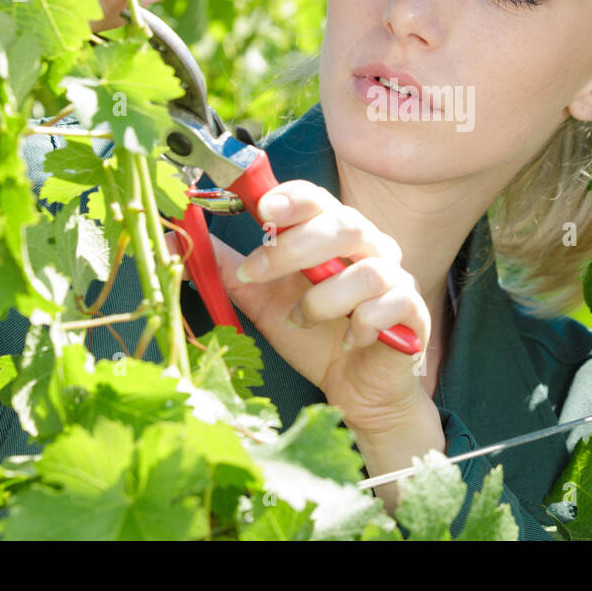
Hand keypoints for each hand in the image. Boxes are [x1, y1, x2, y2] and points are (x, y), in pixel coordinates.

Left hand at [170, 180, 433, 433]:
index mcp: (335, 236)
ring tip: (301, 320)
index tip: (261, 211)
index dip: (292, 200)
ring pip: (367, 270)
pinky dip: (361, 323)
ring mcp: (396, 279)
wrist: (356, 390)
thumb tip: (179, 239)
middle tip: (256, 273)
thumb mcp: (264, 301)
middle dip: (294, 248)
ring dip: (323, 298)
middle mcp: (371, 248)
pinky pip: (391, 306)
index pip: (318, 200)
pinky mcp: (412, 314)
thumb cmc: (314, 337)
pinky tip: (346, 340)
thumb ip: (233, 270)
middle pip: (344, 224)